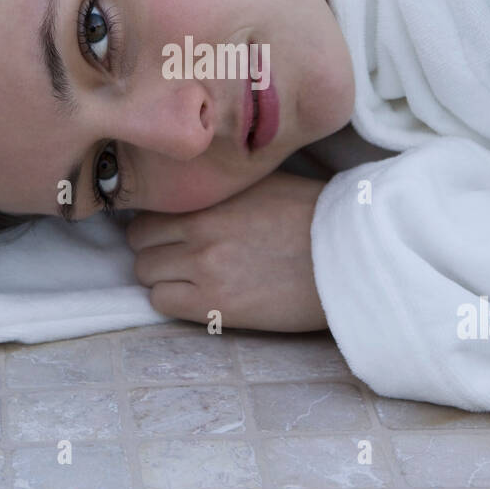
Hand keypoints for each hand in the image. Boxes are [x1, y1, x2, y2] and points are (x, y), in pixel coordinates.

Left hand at [126, 172, 328, 332]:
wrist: (349, 256)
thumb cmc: (313, 217)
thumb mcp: (261, 184)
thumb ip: (220, 190)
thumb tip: (191, 193)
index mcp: (211, 196)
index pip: (149, 210)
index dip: (157, 224)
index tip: (171, 232)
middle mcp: (200, 228)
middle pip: (140, 243)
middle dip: (155, 250)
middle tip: (180, 257)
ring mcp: (204, 267)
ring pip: (145, 274)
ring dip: (163, 277)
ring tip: (192, 279)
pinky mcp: (215, 304)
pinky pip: (162, 302)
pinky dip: (174, 300)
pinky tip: (201, 297)